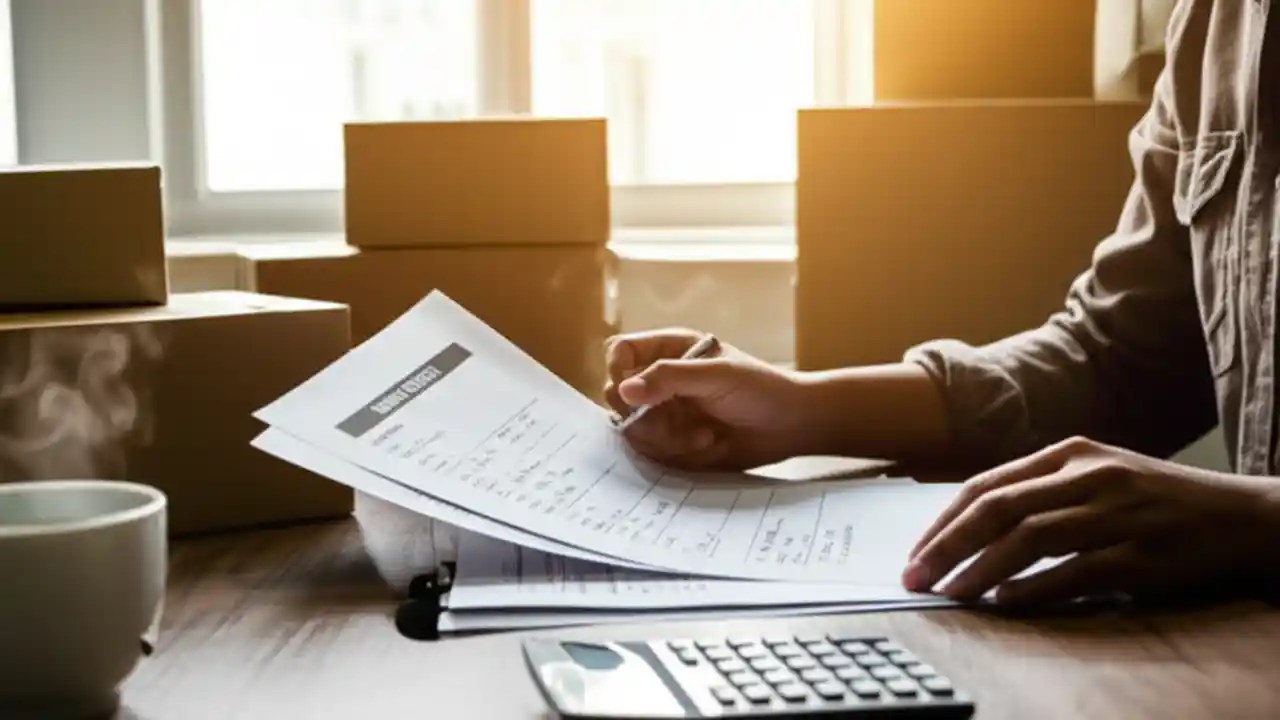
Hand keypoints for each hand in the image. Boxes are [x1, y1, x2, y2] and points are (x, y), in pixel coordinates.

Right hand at [603, 329, 809, 470]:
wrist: (792, 426)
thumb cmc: (761, 389)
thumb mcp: (718, 375)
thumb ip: (671, 378)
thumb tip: (624, 390)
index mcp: (669, 350)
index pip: (620, 353)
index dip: (618, 371)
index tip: (632, 394)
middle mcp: (661, 381)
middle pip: (619, 398)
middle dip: (645, 417)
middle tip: (676, 421)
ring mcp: (666, 413)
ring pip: (634, 430)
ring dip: (667, 440)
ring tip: (705, 437)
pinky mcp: (675, 442)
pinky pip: (654, 453)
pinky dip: (678, 454)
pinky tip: (709, 446)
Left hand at [902, 436, 1279, 604]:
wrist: (1239, 515)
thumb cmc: (1155, 499)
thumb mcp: (1096, 474)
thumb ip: (1040, 490)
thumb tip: (971, 523)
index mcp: (1070, 453)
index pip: (987, 485)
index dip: (944, 520)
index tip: (915, 551)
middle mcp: (1089, 476)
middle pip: (998, 508)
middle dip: (947, 544)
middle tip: (915, 575)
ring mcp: (1117, 514)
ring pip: (1030, 538)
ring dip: (980, 569)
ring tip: (949, 593)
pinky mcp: (1142, 554)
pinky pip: (1076, 572)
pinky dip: (1035, 588)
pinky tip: (1005, 603)